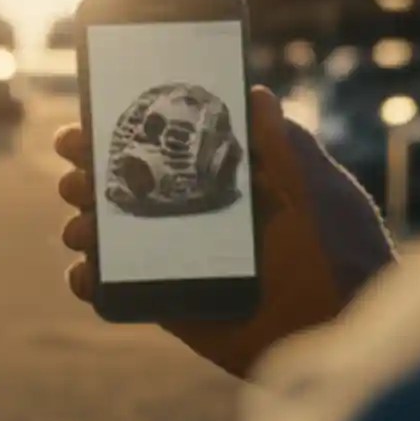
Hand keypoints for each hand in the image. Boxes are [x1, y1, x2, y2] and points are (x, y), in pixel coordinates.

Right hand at [55, 86, 396, 377]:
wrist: (343, 328)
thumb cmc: (340, 251)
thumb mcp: (316, 187)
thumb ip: (285, 143)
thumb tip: (256, 92)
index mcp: (214, 181)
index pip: (151, 148)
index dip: (112, 134)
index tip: (84, 125)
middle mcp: (184, 217)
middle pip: (114, 188)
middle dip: (82, 178)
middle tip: (76, 180)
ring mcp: (169, 261)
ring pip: (104, 235)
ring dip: (80, 226)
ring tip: (84, 228)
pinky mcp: (164, 303)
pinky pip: (109, 290)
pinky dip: (86, 280)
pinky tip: (87, 272)